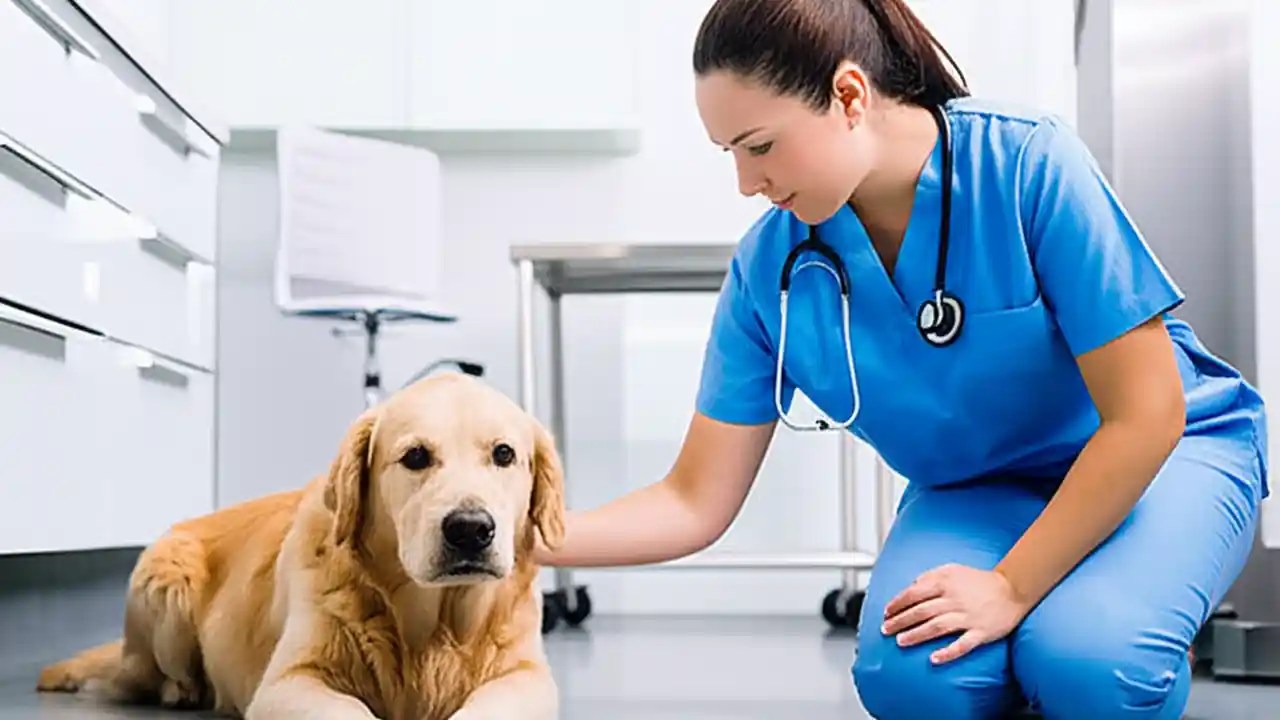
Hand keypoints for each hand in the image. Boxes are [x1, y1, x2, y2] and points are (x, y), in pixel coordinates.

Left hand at [881, 563, 1031, 664]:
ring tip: (901, 641)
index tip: (886, 613)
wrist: (1013, 589)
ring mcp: (968, 617)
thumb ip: (930, 576)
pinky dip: (948, 652)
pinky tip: (934, 659)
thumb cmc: (980, 580)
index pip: (914, 593)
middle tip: (886, 630)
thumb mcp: (952, 569)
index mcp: (946, 582)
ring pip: (936, 627)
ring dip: (916, 635)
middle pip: (921, 611)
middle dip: (900, 621)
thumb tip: (911, 587)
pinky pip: (962, 644)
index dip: (897, 604)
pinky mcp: (981, 632)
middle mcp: (955, 599)